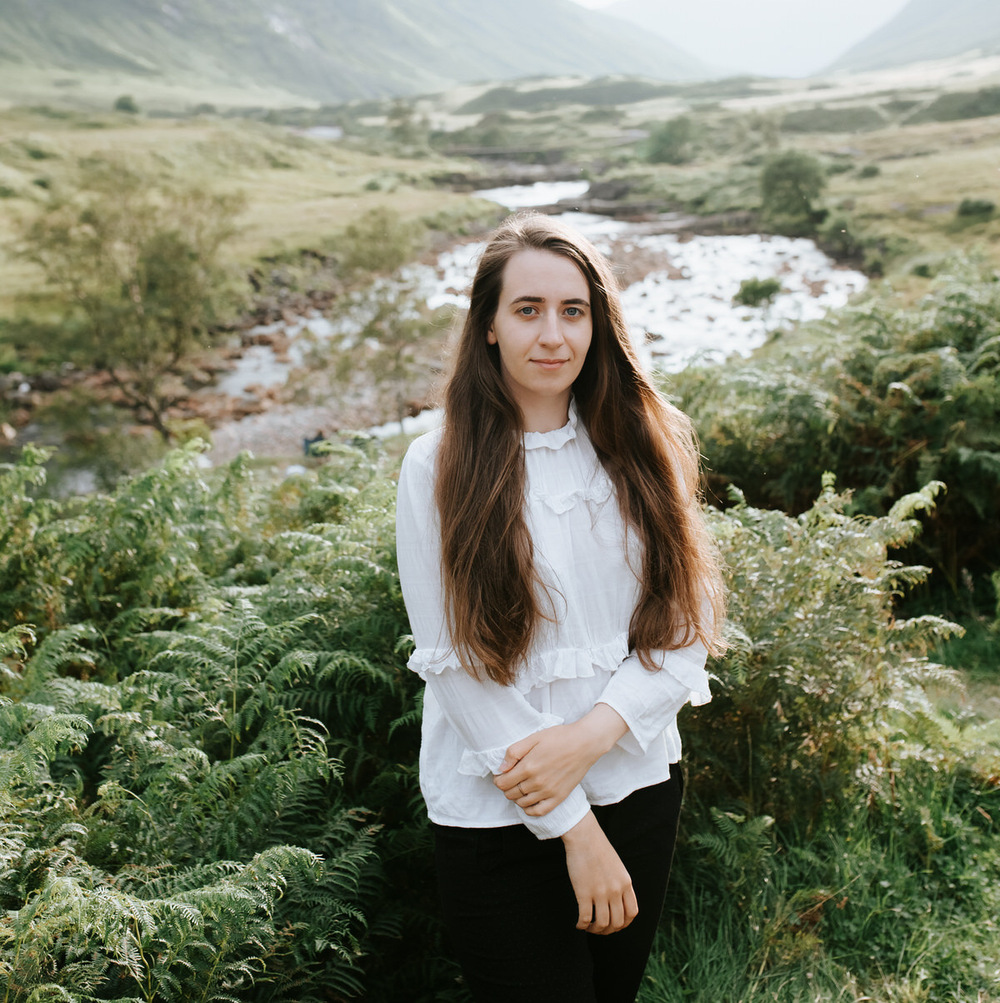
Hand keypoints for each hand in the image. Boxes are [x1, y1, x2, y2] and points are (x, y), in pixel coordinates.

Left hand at [493, 704, 627, 815]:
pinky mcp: (559, 797)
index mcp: (528, 767)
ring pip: (522, 803)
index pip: (502, 783)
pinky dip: (530, 809)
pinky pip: (539, 811)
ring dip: (516, 797)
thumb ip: (514, 752)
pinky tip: (529, 801)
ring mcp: (548, 792)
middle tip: (510, 778)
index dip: (498, 779)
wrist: (585, 743)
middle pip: (510, 794)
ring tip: (520, 786)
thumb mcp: (533, 738)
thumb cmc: (559, 737)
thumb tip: (501, 768)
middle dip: (506, 787)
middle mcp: (537, 783)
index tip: (501, 774)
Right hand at [561, 811, 637, 934]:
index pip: (632, 913)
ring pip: (602, 924)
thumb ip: (620, 884)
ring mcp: (600, 893)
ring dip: (595, 930)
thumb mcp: (617, 867)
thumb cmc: (598, 849)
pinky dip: (582, 925)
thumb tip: (617, 901)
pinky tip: (579, 924)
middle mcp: (616, 890)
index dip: (624, 924)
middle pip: (617, 922)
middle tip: (599, 928)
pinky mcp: (584, 893)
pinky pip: (585, 918)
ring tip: (588, 927)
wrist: (584, 837)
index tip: (615, 924)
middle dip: (608, 930)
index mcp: (626, 883)